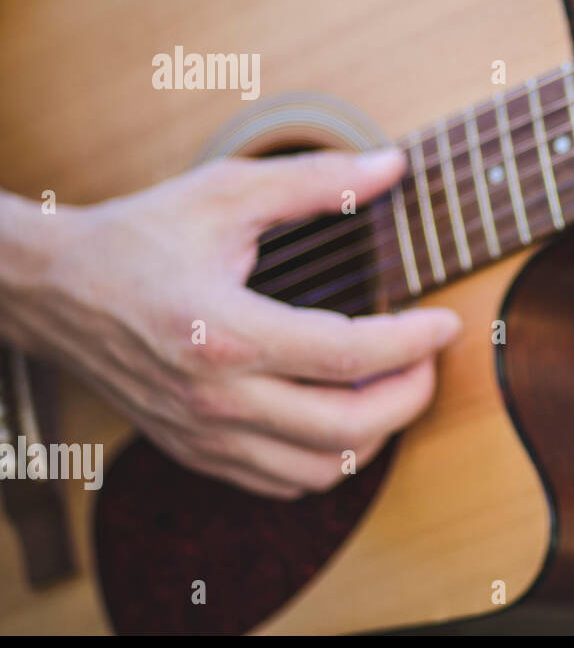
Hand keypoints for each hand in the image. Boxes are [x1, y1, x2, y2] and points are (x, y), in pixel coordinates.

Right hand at [0, 151, 460, 497]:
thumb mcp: (224, 193)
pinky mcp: (196, 452)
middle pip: (349, 427)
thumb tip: (392, 165)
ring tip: (391, 384)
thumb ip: (314, 181)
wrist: (51, 290)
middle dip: (411, 395)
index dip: (415, 342)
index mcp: (226, 332)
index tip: (447, 321)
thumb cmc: (137, 237)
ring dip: (376, 434)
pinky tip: (342, 412)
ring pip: (322, 470)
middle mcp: (216, 398)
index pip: (350, 355)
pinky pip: (283, 482)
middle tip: (429, 357)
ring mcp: (204, 435)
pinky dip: (330, 459)